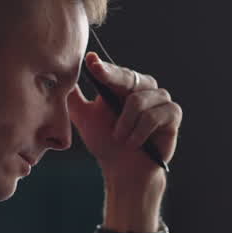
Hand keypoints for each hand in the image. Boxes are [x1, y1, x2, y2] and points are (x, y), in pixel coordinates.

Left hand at [69, 52, 180, 187]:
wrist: (123, 170)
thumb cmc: (106, 142)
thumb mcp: (84, 117)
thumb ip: (74, 97)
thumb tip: (58, 75)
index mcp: (124, 85)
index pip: (114, 71)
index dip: (104, 68)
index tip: (91, 62)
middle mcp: (144, 87)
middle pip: (130, 78)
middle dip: (114, 82)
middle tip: (101, 91)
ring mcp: (161, 99)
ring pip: (139, 99)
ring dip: (125, 123)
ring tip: (119, 138)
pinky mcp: (173, 114)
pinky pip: (155, 116)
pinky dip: (140, 131)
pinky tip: (134, 143)